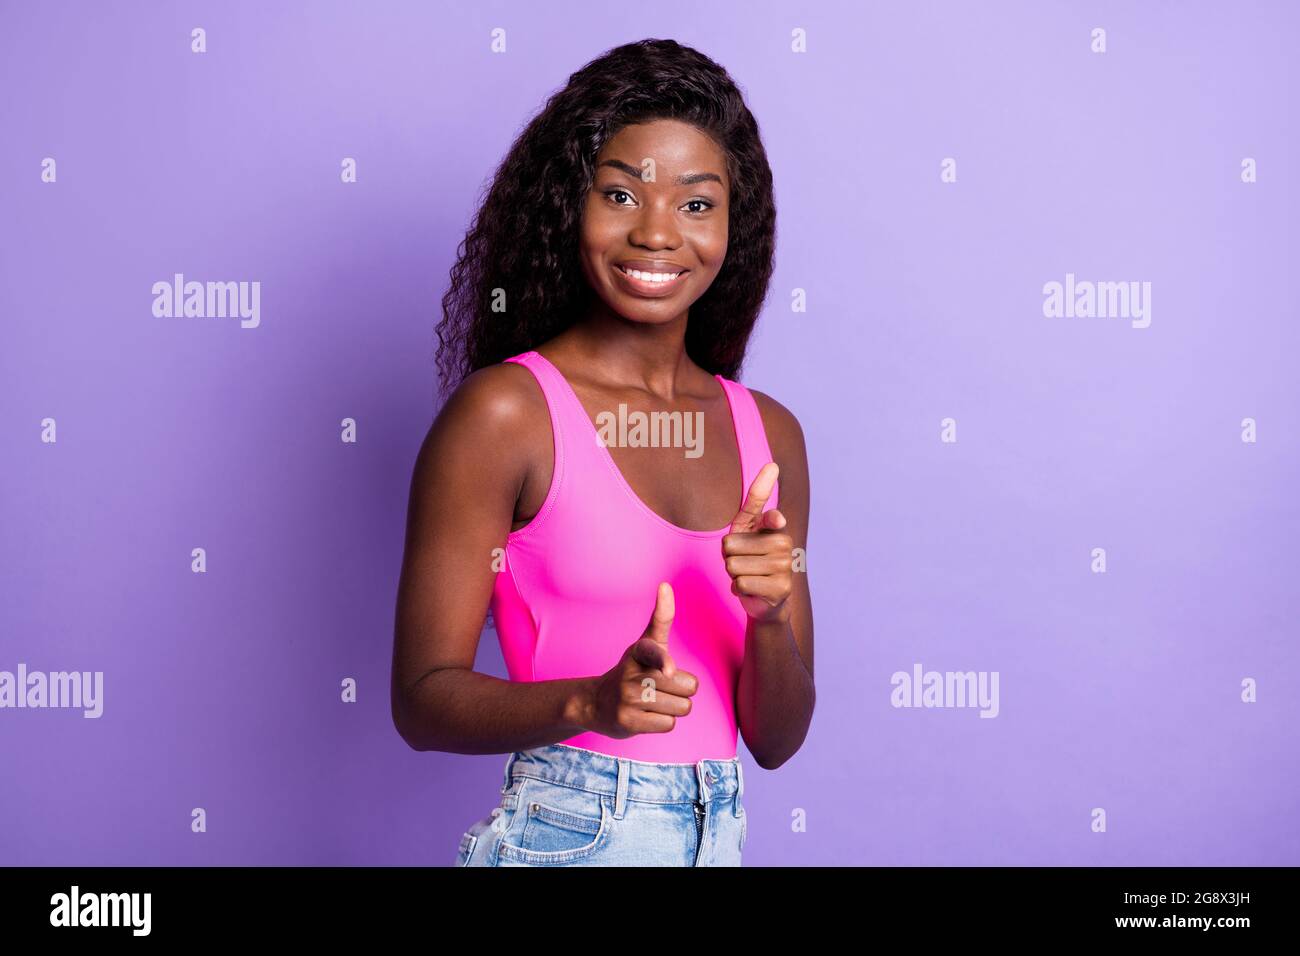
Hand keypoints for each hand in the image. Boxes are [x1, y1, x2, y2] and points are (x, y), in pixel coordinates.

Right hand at [580, 582, 698, 737]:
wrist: (595, 703)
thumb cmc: (632, 671)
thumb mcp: (646, 644)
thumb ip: (661, 617)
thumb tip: (664, 584)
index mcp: (639, 651)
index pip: (655, 653)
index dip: (665, 664)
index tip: (669, 672)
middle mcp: (631, 674)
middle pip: (688, 687)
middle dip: (681, 690)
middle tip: (660, 688)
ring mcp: (628, 699)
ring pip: (682, 707)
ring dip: (673, 708)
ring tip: (653, 702)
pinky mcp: (628, 721)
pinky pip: (669, 724)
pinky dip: (663, 722)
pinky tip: (646, 716)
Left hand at [722, 462, 793, 623]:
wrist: (765, 599)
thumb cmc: (750, 558)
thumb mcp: (745, 528)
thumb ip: (755, 501)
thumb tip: (773, 465)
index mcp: (775, 528)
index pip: (767, 509)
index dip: (764, 491)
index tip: (772, 466)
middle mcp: (784, 543)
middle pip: (730, 545)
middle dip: (728, 557)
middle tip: (743, 562)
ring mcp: (784, 566)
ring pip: (733, 565)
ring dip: (733, 574)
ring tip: (747, 575)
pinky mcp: (780, 588)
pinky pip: (741, 583)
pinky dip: (737, 588)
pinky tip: (750, 589)